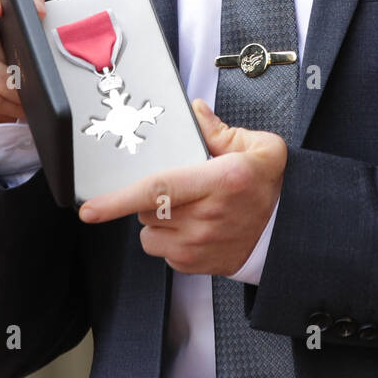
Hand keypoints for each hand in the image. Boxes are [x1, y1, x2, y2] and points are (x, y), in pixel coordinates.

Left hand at [78, 100, 286, 275]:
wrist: (288, 229)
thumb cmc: (269, 185)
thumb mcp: (258, 146)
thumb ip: (219, 129)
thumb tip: (193, 111)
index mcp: (220, 180)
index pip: (159, 189)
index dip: (119, 200)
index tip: (90, 208)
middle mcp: (207, 216)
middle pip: (149, 209)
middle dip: (153, 197)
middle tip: (181, 188)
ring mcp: (200, 245)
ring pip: (149, 234)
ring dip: (158, 221)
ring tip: (187, 210)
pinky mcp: (197, 265)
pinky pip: (163, 252)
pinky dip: (170, 240)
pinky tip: (195, 228)